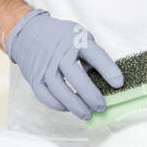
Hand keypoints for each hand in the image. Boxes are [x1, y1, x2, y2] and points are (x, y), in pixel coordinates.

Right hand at [4, 9, 123, 120]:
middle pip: (76, 76)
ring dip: (75, 105)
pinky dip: (59, 105)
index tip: (119, 84)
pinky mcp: (34, 78)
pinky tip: (69, 108)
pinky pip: (46, 96)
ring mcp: (45, 67)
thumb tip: (105, 80)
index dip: (108, 70)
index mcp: (75, 40)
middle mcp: (59, 53)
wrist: (27, 32)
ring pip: (60, 90)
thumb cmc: (59, 37)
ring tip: (88, 114)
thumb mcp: (79, 37)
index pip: (95, 55)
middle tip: (101, 107)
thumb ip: (92, 56)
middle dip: (90, 95)